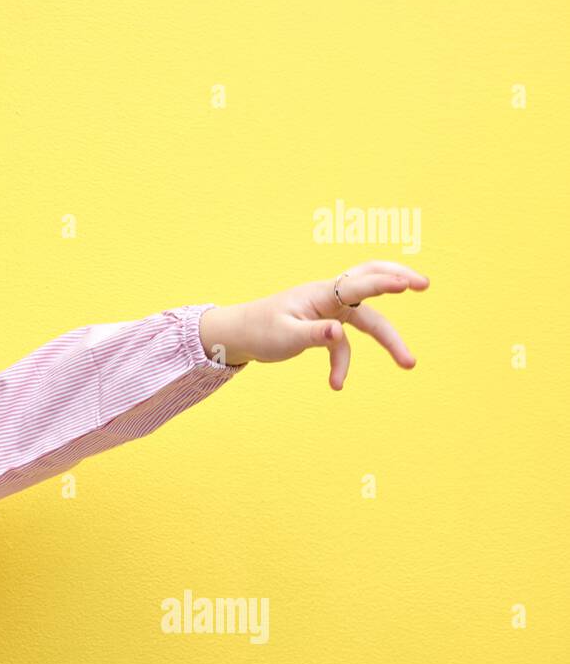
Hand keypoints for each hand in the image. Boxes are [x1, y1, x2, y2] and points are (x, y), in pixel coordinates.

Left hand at [200, 261, 429, 389]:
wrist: (239, 336)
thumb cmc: (259, 332)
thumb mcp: (285, 336)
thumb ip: (314, 335)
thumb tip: (338, 334)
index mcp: (320, 294)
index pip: (358, 284)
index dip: (385, 282)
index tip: (410, 284)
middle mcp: (328, 296)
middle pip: (369, 280)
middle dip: (398, 278)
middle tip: (425, 284)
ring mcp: (328, 310)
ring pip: (367, 318)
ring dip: (387, 340)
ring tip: (409, 364)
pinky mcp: (325, 325)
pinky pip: (345, 342)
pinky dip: (343, 362)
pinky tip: (335, 384)